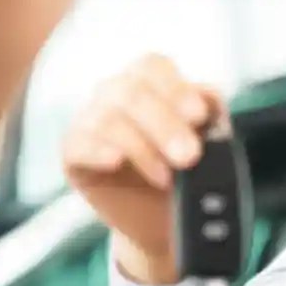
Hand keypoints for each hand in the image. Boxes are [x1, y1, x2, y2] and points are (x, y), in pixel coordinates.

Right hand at [62, 55, 224, 284]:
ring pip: (109, 119)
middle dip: (165, 126)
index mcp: (148, 81)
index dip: (176, 89)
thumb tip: (209, 97)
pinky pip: (78, 145)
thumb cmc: (184, 171)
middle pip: (133, 92)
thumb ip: (212, 116)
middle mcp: (114, 93)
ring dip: (142, 148)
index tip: (199, 116)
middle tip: (190, 157)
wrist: (161, 218)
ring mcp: (89, 120)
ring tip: (167, 178)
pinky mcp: (72, 152)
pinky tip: (117, 161)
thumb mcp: (208, 143)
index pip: (154, 67)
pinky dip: (99, 151)